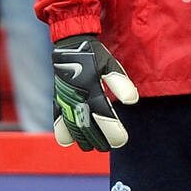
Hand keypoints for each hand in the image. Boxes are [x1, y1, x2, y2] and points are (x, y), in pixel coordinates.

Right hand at [53, 36, 137, 150]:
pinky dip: (62, 132)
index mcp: (92, 89)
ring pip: (72, 127)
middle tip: (110, 146)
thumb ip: (120, 83)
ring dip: (83, 140)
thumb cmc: (93, 55)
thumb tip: (132, 101)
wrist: (69, 43)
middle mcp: (77, 97)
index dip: (113, 132)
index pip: (104, 117)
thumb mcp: (110, 64)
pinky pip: (57, 120)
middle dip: (100, 140)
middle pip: (88, 127)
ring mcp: (65, 100)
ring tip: (93, 147)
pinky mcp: (57, 99)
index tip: (122, 140)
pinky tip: (68, 141)